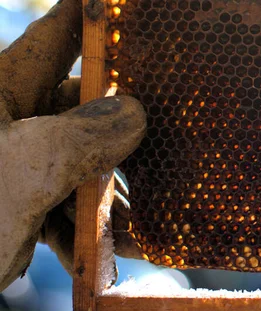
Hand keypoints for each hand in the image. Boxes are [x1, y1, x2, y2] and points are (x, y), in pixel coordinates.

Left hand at [0, 0, 145, 290]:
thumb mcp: (19, 172)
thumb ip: (82, 138)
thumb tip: (134, 113)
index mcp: (0, 92)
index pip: (56, 39)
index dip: (94, 20)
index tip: (129, 9)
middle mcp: (11, 122)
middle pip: (84, 110)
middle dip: (122, 136)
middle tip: (158, 154)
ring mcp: (17, 166)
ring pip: (83, 165)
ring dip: (110, 198)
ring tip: (133, 228)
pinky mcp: (20, 206)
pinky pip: (68, 207)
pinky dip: (90, 229)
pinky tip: (109, 250)